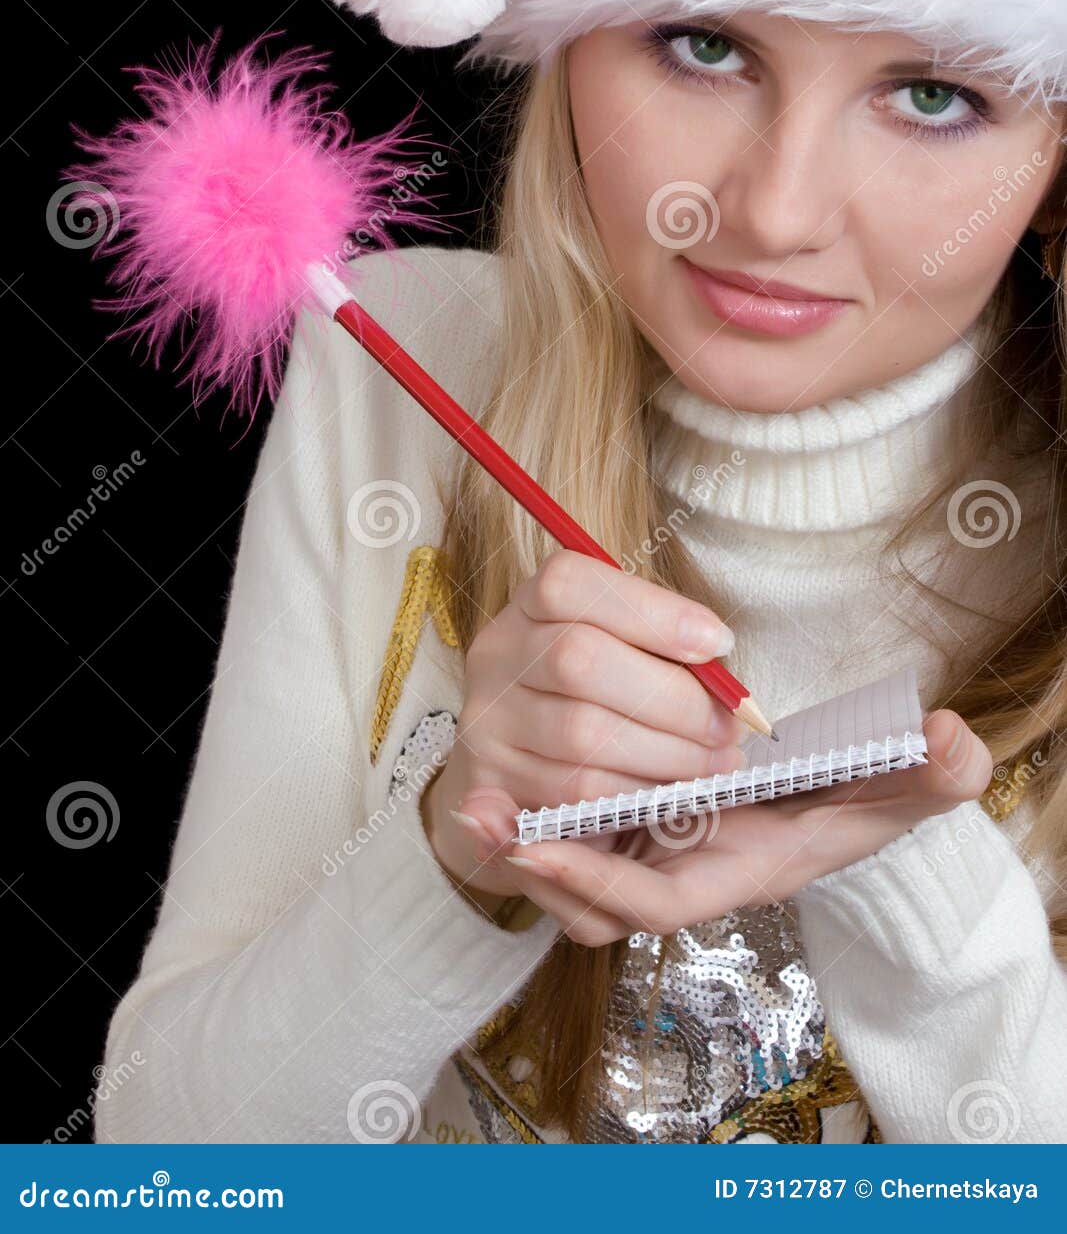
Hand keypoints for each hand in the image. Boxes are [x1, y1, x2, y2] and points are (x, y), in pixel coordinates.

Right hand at [421, 550, 743, 901]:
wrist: (521, 762)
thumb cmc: (595, 690)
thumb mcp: (618, 646)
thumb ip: (658, 644)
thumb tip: (720, 664)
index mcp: (530, 604)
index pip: (572, 584)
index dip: (652, 610)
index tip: (719, 643)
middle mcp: (498, 654)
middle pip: (579, 658)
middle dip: (672, 697)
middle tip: (728, 725)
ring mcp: (489, 719)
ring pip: (582, 732)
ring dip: (667, 752)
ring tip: (716, 762)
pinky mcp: (495, 781)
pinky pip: (575, 789)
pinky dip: (637, 791)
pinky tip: (673, 790)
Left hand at [453, 709, 991, 944]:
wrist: (825, 793)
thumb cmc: (854, 795)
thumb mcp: (896, 786)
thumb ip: (929, 773)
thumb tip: (953, 743)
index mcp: (732, 873)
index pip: (652, 902)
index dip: (596, 882)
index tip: (538, 848)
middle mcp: (682, 873)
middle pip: (596, 892)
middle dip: (545, 861)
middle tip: (487, 818)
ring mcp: (649, 854)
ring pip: (572, 870)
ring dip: (516, 846)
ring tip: (465, 811)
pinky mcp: (625, 824)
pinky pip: (564, 839)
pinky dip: (522, 826)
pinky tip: (478, 799)